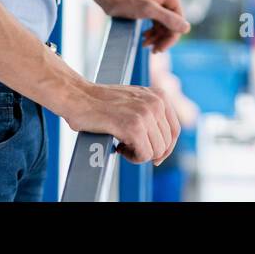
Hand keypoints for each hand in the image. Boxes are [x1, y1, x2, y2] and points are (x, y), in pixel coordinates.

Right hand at [63, 81, 180, 164]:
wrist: (79, 97)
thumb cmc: (103, 102)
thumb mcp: (136, 100)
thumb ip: (152, 114)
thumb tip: (165, 145)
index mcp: (159, 96)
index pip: (175, 130)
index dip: (166, 148)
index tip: (155, 156)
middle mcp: (156, 103)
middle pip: (166, 143)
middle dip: (149, 152)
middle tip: (129, 147)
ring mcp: (146, 114)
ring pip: (156, 151)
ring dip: (138, 154)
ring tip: (122, 145)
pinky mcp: (134, 126)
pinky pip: (144, 154)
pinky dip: (132, 157)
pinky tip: (118, 147)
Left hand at [100, 0, 189, 52]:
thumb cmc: (127, 1)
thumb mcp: (148, 11)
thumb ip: (168, 19)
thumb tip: (187, 28)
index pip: (179, 22)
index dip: (171, 38)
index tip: (160, 49)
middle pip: (172, 25)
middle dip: (163, 39)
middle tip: (154, 51)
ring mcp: (160, 3)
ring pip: (164, 26)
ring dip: (157, 38)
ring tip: (146, 46)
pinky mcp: (152, 8)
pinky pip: (157, 24)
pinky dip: (152, 33)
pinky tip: (145, 39)